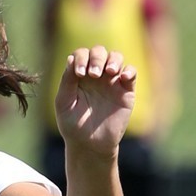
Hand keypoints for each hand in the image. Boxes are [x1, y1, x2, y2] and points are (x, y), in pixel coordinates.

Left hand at [54, 45, 135, 159]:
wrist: (90, 144)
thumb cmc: (73, 124)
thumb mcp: (64, 102)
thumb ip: (67, 81)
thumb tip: (70, 58)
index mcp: (78, 74)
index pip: (81, 54)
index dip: (80, 58)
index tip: (80, 73)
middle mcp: (95, 74)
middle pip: (99, 51)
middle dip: (96, 57)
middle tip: (93, 74)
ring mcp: (111, 81)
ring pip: (116, 57)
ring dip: (113, 60)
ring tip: (109, 72)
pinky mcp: (126, 91)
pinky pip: (131, 72)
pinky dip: (129, 70)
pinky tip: (122, 77)